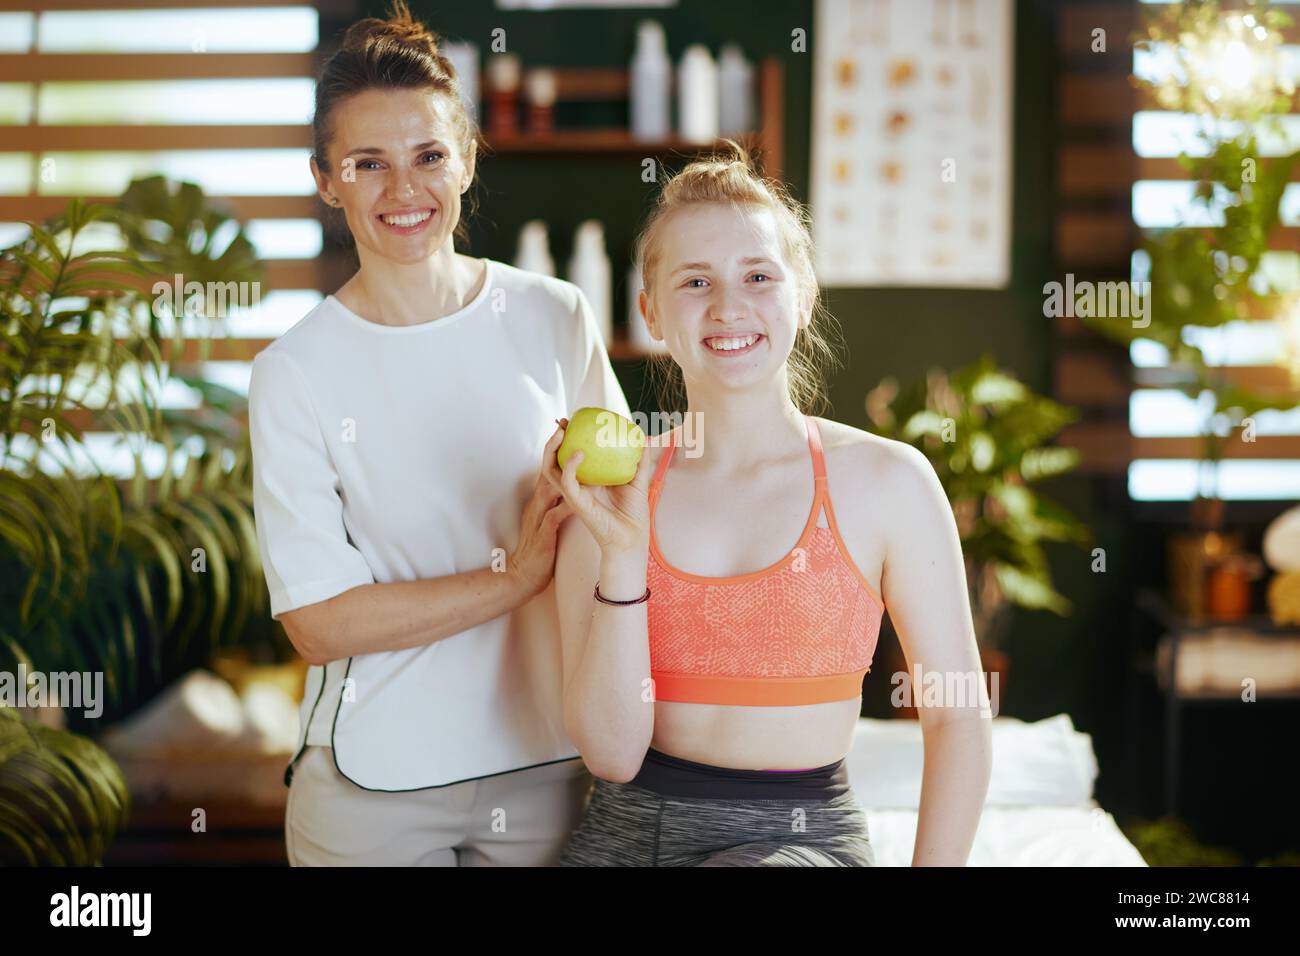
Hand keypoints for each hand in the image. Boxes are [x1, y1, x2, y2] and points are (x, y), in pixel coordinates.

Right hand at [508, 424, 574, 596]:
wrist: (526, 574)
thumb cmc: (542, 547)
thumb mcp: (552, 518)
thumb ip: (567, 500)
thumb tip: (587, 485)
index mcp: (542, 497)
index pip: (549, 467)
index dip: (555, 447)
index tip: (566, 428)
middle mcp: (538, 501)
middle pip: (545, 468)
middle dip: (553, 446)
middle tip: (565, 428)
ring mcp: (539, 515)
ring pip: (548, 486)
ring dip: (561, 468)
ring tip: (575, 452)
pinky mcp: (544, 531)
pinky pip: (554, 515)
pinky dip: (565, 504)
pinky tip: (579, 498)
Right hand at [544, 416, 655, 555]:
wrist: (633, 536)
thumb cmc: (633, 513)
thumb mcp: (638, 479)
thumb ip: (639, 459)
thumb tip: (643, 437)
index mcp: (587, 479)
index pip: (568, 455)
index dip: (566, 438)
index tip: (571, 421)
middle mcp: (577, 485)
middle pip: (553, 460)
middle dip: (553, 440)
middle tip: (562, 424)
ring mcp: (574, 494)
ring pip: (550, 470)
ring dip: (551, 449)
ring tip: (561, 433)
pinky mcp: (576, 502)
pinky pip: (567, 482)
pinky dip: (569, 466)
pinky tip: (579, 453)